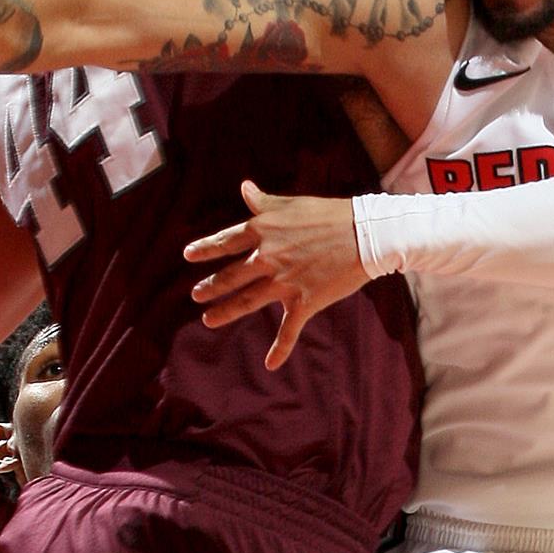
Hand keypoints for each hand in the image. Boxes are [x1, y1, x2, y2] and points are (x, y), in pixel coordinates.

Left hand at [183, 182, 368, 369]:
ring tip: (208, 320)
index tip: (188, 255)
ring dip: (225, 312)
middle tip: (196, 295)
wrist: (365, 234)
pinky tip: (270, 364)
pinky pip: (289, 329)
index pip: (226, 241)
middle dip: (211, 287)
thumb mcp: (291, 203)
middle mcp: (267, 258)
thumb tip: (244, 187)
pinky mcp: (305, 301)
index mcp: (263, 231)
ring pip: (247, 302)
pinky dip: (280, 349)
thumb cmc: (330, 214)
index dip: (205, 248)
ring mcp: (284, 282)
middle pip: (231, 276)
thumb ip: (264, 202)